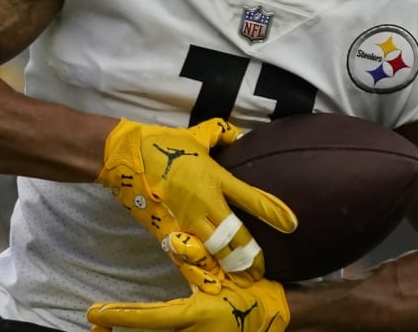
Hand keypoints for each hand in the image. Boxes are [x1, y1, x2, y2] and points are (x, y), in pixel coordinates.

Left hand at [88, 232, 289, 331]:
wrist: (272, 318)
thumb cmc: (250, 294)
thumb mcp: (223, 277)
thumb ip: (198, 262)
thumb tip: (173, 243)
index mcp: (197, 315)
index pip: (151, 317)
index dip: (121, 315)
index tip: (95, 312)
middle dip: (122, 325)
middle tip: (94, 324)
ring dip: (136, 328)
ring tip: (104, 329)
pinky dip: (152, 329)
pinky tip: (129, 331)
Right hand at [96, 118, 296, 277]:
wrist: (127, 158)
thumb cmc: (163, 145)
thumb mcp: (198, 135)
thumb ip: (221, 134)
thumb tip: (238, 134)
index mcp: (216, 178)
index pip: (250, 197)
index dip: (272, 211)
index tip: (291, 223)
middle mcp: (205, 203)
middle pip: (234, 235)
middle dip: (250, 254)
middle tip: (262, 268)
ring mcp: (186, 220)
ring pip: (214, 251)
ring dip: (229, 267)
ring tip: (243, 279)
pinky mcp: (168, 231)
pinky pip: (189, 255)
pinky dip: (201, 271)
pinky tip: (211, 282)